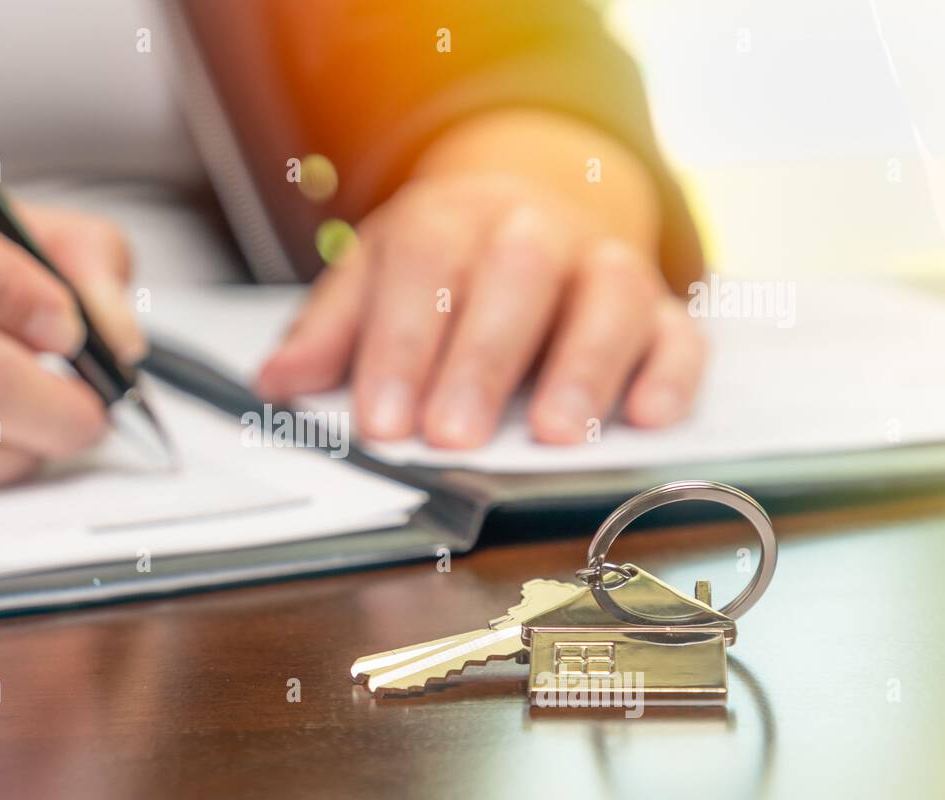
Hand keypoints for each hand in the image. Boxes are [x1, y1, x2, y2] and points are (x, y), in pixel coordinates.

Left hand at [255, 173, 704, 447]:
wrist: (529, 206)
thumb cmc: (444, 259)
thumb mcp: (372, 277)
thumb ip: (330, 331)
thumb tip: (277, 386)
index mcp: (451, 219)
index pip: (423, 271)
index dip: (400, 348)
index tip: (379, 423)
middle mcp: (533, 231)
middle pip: (514, 279)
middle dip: (481, 361)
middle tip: (452, 436)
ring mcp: (601, 264)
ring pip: (606, 298)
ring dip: (582, 366)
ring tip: (554, 433)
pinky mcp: (657, 308)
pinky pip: (679, 332)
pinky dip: (670, 374)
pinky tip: (647, 416)